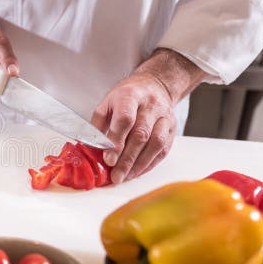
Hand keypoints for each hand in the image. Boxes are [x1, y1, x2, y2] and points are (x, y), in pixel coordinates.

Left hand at [91, 49, 207, 183]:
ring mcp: (164, 117)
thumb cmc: (126, 96)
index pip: (125, 120)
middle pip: (141, 135)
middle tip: (116, 176)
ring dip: (139, 164)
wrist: (153, 86)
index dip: (117, 141)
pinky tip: (138, 172)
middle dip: (127, 159)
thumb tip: (90, 147)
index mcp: (130, 96)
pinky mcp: (172, 129)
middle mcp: (150, 106)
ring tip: (126, 177)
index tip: (108, 160)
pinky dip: (150, 164)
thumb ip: (97, 124)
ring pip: (156, 144)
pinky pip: (163, 149)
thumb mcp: (107, 103)